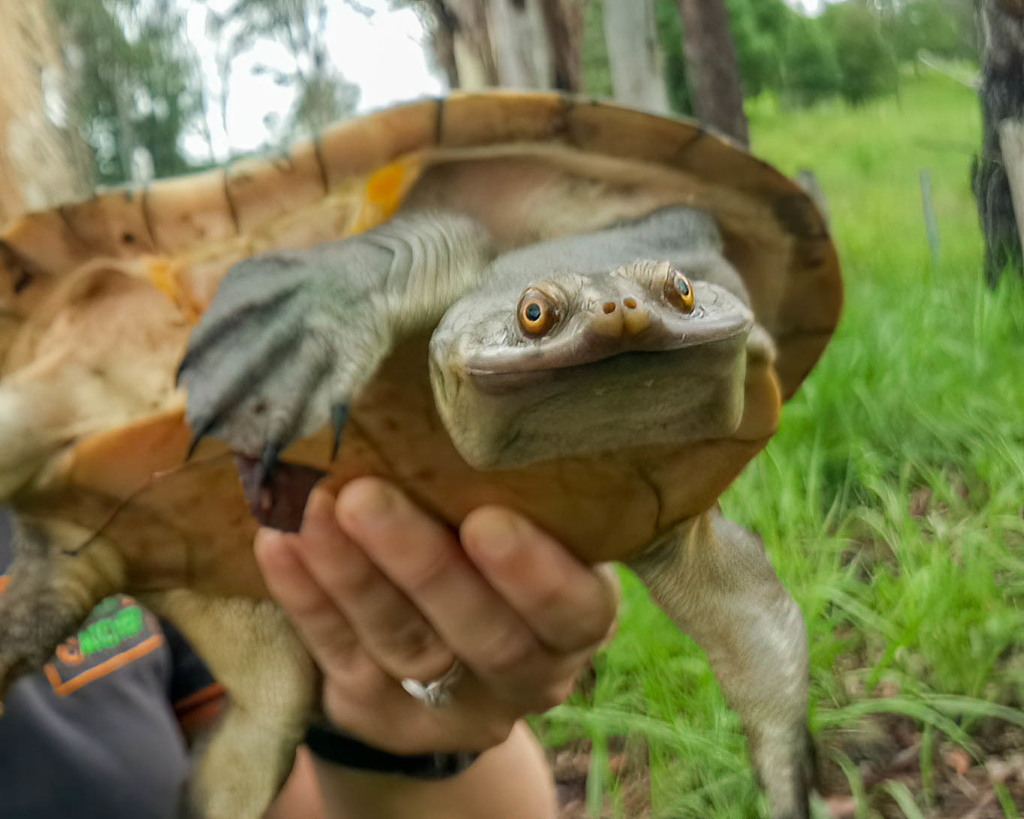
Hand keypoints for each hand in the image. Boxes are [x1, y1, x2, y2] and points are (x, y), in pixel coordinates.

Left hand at [254, 477, 618, 755]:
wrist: (452, 657)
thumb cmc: (500, 559)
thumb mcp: (534, 532)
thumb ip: (517, 496)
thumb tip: (467, 405)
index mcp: (576, 624)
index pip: (572, 611)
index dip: (534, 575)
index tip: (487, 520)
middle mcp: (525, 675)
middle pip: (482, 634)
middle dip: (420, 564)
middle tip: (365, 496)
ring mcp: (451, 706)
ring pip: (404, 645)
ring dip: (351, 575)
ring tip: (308, 506)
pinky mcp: (380, 712)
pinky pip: (341, 658)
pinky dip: (308, 600)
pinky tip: (279, 543)